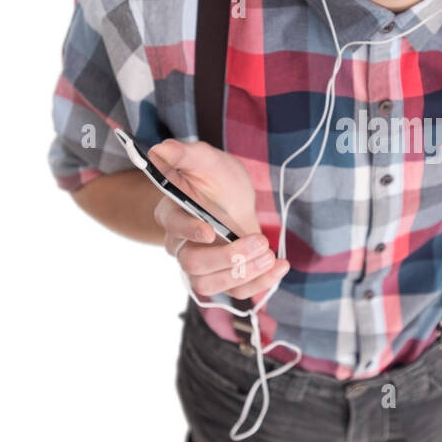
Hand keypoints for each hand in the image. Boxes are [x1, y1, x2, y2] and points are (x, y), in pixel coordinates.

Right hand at [147, 138, 288, 301]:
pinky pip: (234, 292)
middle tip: (259, 242)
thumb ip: (185, 153)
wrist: (234, 199)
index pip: (173, 226)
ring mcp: (199, 264)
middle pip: (191, 263)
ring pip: (208, 284)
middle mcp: (180, 244)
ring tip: (269, 256)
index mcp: (172, 212)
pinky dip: (259, 285)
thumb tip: (162, 148)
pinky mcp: (221, 277)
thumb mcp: (206, 159)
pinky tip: (279, 268)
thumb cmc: (217, 178)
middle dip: (228, 257)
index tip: (209, 229)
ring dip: (243, 274)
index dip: (188, 231)